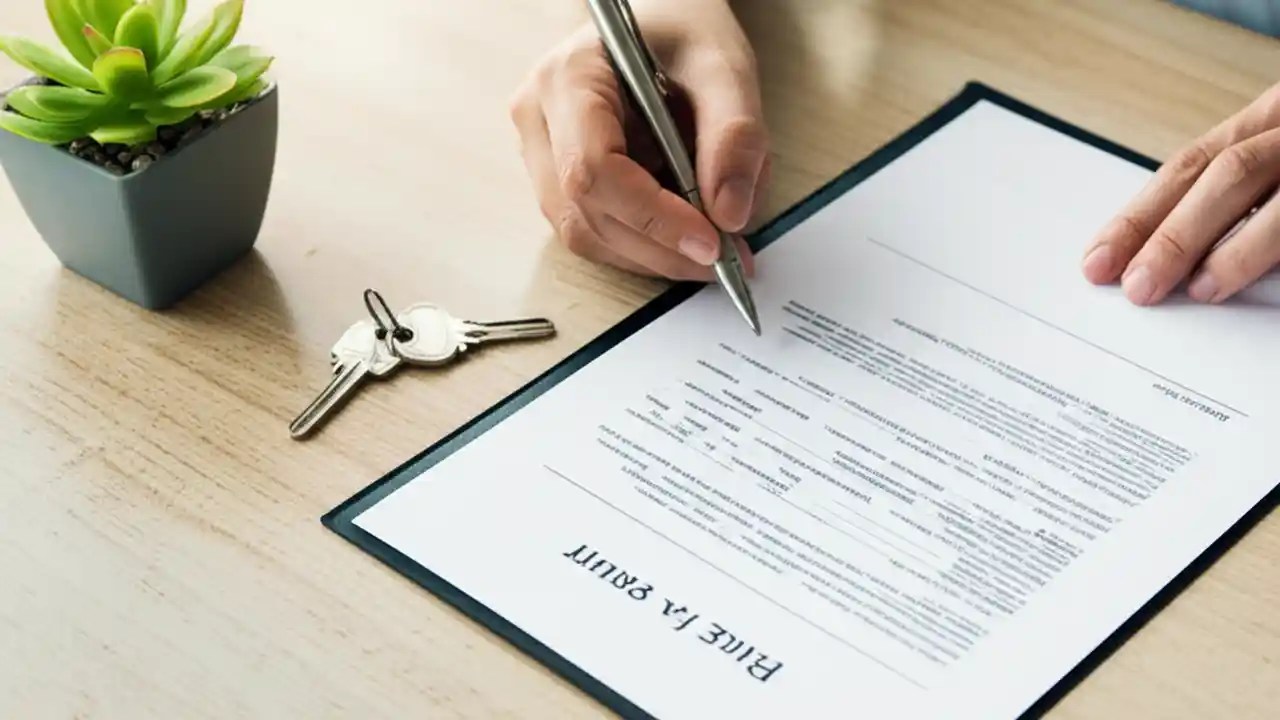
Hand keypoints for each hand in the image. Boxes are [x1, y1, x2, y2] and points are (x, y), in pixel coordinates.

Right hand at [508, 0, 769, 280]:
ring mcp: (540, 152)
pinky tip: (681, 233)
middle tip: (726, 257)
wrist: (659, 20)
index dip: (651, 217)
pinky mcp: (557, 177)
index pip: (592, 169)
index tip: (709, 242)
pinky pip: (592, 230)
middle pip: (584, 213)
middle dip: (659, 248)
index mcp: (568, 78)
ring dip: (651, 255)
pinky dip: (641, 245)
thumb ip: (734, 135)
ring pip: (583, 234)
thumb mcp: (723, 66)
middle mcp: (538, 119)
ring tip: (711, 248)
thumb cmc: (682, 30)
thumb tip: (730, 214)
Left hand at [1082, 82, 1279, 304]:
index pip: (1188, 166)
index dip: (1139, 216)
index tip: (1097, 261)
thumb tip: (1153, 254)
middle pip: (1227, 174)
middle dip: (1175, 234)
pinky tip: (1263, 285)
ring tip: (1203, 290)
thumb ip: (1224, 197)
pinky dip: (1276, 255)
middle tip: (1138, 286)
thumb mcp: (1271, 160)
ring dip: (1238, 250)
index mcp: (1264, 121)